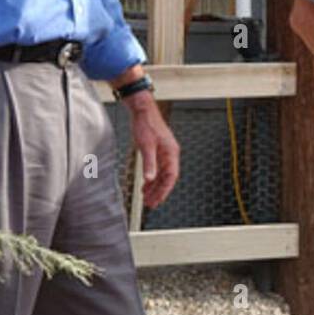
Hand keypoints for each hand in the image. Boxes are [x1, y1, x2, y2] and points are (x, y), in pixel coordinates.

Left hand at [127, 90, 180, 208]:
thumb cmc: (146, 125)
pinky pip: (157, 168)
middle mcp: (170, 154)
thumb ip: (149, 163)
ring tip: (146, 197)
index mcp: (171, 153)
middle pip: (167, 178)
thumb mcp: (145, 146)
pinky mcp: (158, 150)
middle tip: (150, 204)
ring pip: (162, 174)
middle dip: (159, 191)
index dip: (164, 190)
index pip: (171, 177)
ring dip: (155, 186)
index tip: (156, 201)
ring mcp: (164, 152)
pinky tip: (145, 184)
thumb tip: (150, 179)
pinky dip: (152, 178)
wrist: (142, 110)